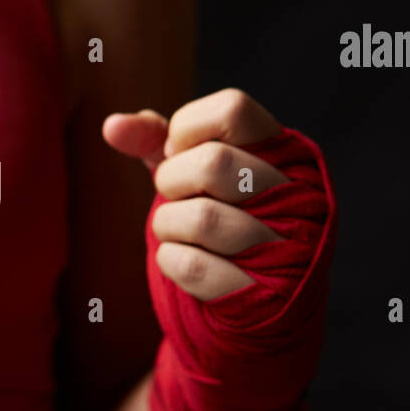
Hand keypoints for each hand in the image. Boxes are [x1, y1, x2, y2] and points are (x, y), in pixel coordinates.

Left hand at [103, 88, 291, 300]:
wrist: (255, 301)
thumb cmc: (220, 219)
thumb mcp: (193, 172)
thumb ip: (156, 142)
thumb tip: (111, 125)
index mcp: (283, 153)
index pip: (232, 109)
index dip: (186, 129)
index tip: (179, 153)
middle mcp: (298, 195)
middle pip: (213, 163)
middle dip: (172, 181)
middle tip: (176, 197)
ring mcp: (288, 246)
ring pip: (201, 219)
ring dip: (168, 225)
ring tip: (179, 232)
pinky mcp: (267, 294)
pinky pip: (193, 267)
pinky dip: (171, 261)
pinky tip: (186, 261)